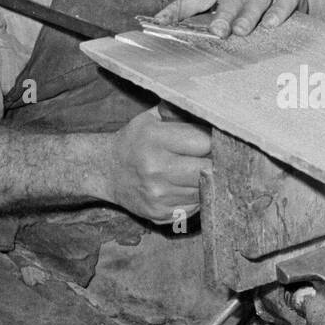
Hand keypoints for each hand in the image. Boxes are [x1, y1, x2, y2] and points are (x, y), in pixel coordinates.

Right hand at [105, 107, 210, 223]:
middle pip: (208, 169)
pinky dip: (196, 197)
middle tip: (215, 157)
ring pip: (203, 190)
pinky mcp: (160, 213)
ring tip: (196, 170)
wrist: (106, 171)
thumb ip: (178, 112)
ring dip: (206, 181)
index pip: (204, 142)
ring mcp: (158, 194)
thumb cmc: (135, 141)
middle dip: (216, 162)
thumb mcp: (150, 118)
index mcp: (154, 139)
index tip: (217, 140)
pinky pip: (194, 207)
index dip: (215, 141)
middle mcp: (156, 168)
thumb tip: (211, 111)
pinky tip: (185, 186)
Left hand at [155, 0, 307, 37]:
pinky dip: (278, 12)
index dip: (181, 9)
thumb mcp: (226, 0)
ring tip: (242, 30)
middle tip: (216, 32)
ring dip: (248, 15)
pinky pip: (284, 1)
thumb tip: (168, 27)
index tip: (162, 23)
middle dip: (223, 14)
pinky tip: (273, 24)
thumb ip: (202, 13)